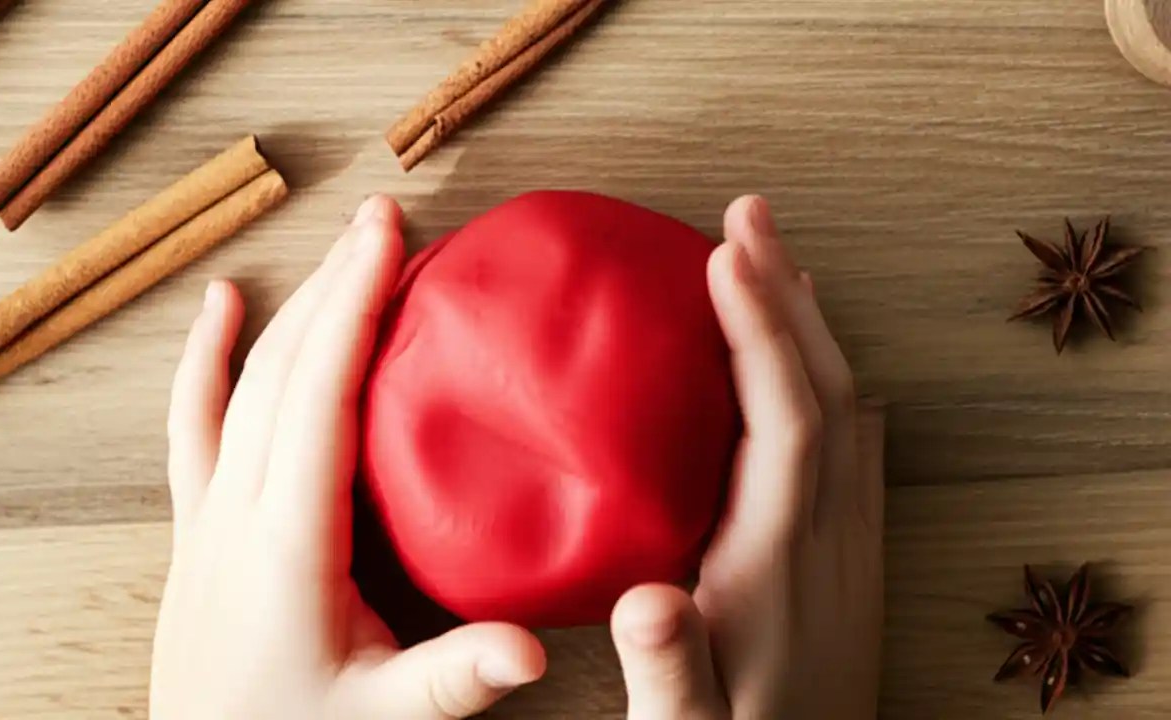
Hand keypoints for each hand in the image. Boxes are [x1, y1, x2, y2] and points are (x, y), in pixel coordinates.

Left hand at [150, 196, 545, 719]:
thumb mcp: (382, 719)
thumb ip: (456, 678)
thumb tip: (535, 650)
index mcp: (287, 543)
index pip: (319, 395)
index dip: (352, 305)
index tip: (383, 233)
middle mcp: (237, 511)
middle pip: (284, 367)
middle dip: (334, 282)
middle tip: (384, 215)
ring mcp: (208, 514)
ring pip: (242, 382)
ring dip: (291, 307)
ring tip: (336, 247)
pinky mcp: (199, 525)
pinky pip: (193, 421)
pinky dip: (205, 356)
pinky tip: (221, 305)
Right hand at [609, 196, 884, 719]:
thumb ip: (668, 669)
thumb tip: (646, 600)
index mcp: (777, 565)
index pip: (784, 421)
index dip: (760, 331)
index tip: (727, 254)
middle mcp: (826, 540)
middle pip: (826, 392)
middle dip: (787, 295)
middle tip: (751, 214)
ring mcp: (846, 545)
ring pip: (847, 408)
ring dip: (810, 327)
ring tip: (773, 261)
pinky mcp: (845, 558)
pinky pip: (852, 442)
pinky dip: (824, 378)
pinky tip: (808, 364)